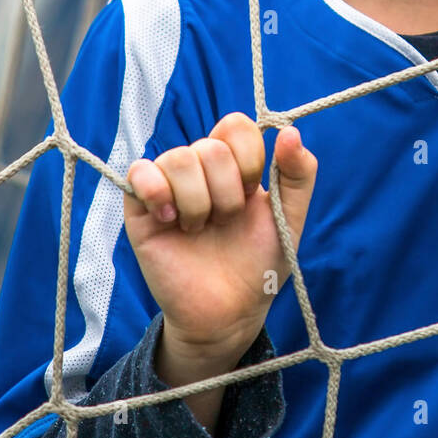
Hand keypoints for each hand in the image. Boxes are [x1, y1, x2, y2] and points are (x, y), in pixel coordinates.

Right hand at [123, 113, 317, 363]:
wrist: (230, 312)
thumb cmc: (259, 263)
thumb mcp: (289, 217)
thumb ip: (299, 173)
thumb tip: (291, 132)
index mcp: (234, 163)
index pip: (235, 125)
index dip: (248, 157)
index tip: (252, 195)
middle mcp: (199, 168)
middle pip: (210, 147)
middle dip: (227, 192)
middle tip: (226, 222)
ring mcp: (169, 186)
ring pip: (178, 159)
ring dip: (198, 202)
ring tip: (199, 229)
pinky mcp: (141, 209)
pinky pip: (139, 173)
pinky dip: (157, 192)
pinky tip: (171, 220)